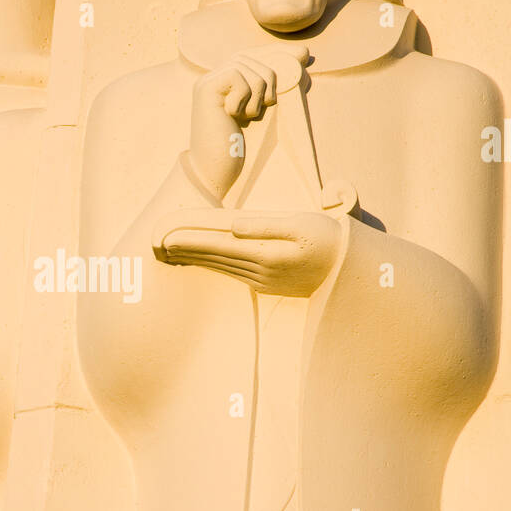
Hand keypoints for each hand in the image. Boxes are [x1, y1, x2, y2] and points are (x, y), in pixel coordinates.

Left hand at [160, 209, 341, 296]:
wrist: (353, 270)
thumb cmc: (329, 239)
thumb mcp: (302, 225)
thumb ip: (266, 225)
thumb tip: (234, 226)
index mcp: (266, 255)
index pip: (219, 245)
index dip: (191, 241)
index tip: (166, 238)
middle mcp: (261, 272)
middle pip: (215, 257)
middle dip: (186, 250)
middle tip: (157, 244)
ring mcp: (264, 281)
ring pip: (222, 267)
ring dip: (196, 259)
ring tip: (172, 251)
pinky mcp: (269, 285)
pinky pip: (234, 273)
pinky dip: (215, 265)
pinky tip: (204, 260)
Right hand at [186, 48, 307, 201]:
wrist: (216, 172)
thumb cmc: (241, 148)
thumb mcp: (266, 109)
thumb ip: (280, 83)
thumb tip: (303, 53)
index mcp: (225, 82)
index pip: (253, 54)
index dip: (277, 52)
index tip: (306, 54)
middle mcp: (214, 78)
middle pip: (253, 57)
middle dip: (270, 78)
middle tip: (265, 107)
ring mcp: (208, 82)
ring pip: (249, 68)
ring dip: (258, 95)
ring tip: (247, 116)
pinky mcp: (206, 89)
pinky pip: (239, 77)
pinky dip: (245, 99)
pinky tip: (234, 116)